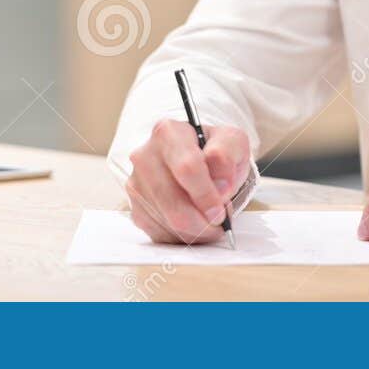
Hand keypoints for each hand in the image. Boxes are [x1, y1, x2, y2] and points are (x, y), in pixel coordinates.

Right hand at [126, 119, 250, 244]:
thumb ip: (228, 156)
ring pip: (167, 222)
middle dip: (202, 220)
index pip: (187, 168)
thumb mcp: (232, 142)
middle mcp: (145, 156)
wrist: (198, 162)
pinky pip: (160, 233)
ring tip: (210, 220)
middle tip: (219, 221)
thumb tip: (221, 184)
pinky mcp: (135, 208)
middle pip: (173, 202)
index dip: (206, 195)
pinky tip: (195, 223)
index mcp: (168, 133)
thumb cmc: (214, 151)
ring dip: (196, 230)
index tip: (220, 211)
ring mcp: (136, 184)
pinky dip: (183, 236)